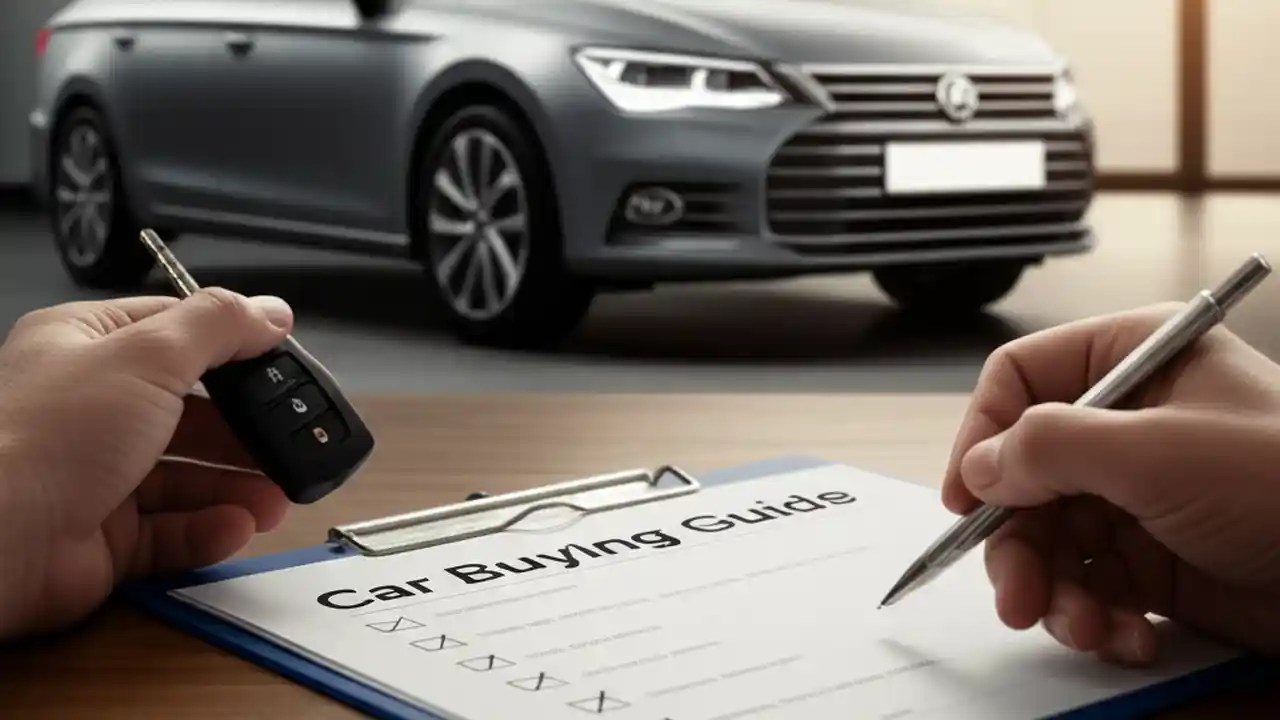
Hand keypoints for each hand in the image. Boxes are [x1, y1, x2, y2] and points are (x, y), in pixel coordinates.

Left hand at [0, 290, 294, 639]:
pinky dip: (208, 530)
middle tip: (292, 441)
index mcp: (85, 347)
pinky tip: (236, 527)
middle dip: (245, 432)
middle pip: (190, 413)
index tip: (283, 363)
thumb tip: (273, 311)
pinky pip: (170, 532)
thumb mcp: (149, 355)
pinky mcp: (103, 539)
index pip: (172, 333)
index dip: (231, 346)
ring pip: (186, 478)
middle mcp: (88, 409)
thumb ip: (219, 327)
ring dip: (237, 486)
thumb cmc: (51, 434)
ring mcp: (95, 476)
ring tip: (277, 499)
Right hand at [943, 304, 1279, 664]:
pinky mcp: (1156, 558)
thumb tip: (980, 467)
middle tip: (1015, 597)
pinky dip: (1096, 616)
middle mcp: (1127, 423)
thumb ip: (1052, 447)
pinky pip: (1090, 583)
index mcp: (1132, 361)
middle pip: (1024, 475)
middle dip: (1017, 544)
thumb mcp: (1157, 452)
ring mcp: (1138, 493)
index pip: (1021, 380)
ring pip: (1050, 538)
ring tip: (1082, 629)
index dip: (983, 435)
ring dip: (1054, 592)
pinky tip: (1127, 637)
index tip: (965, 499)